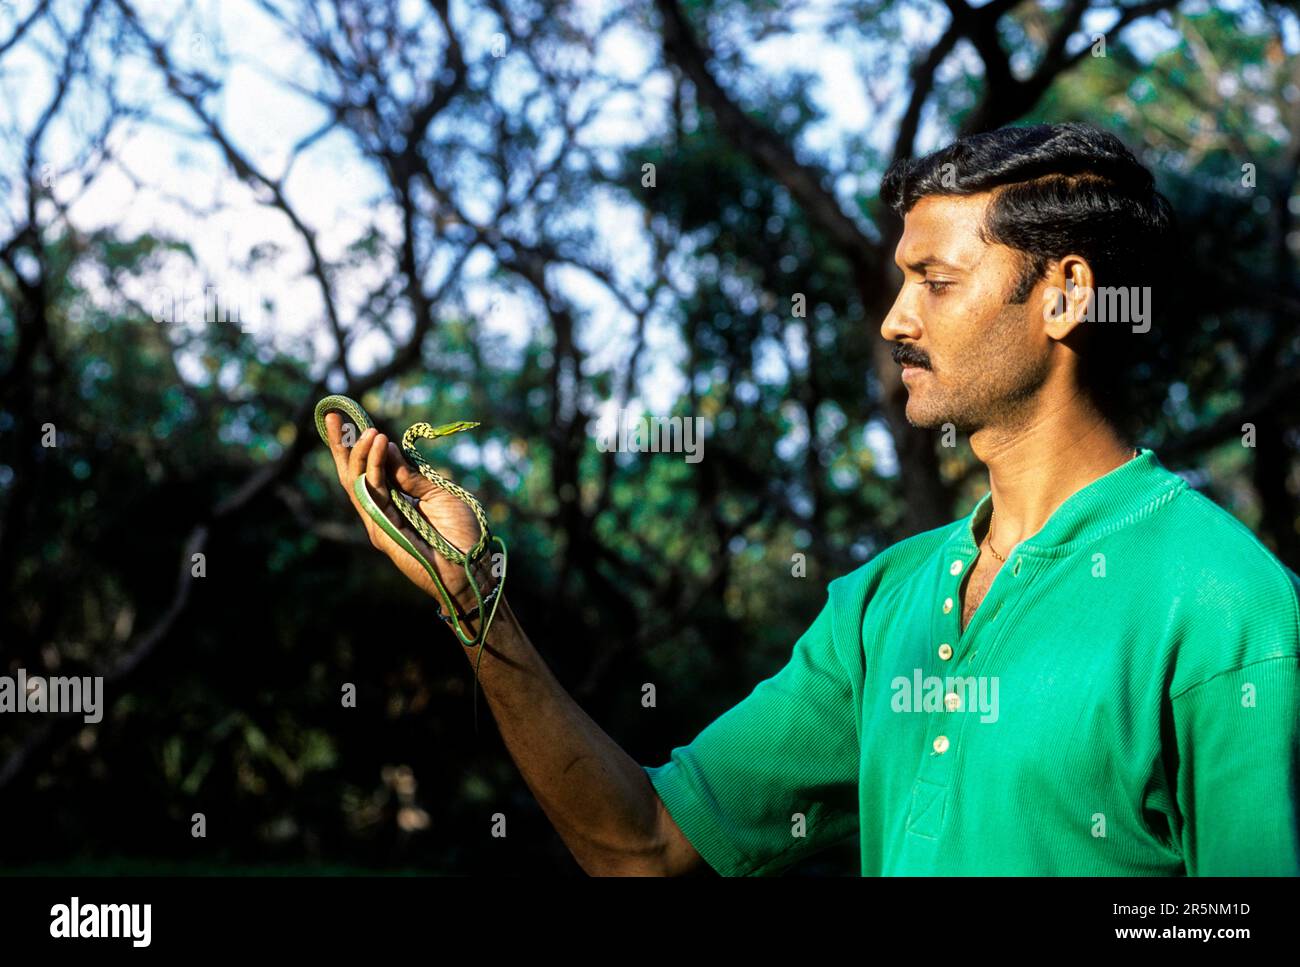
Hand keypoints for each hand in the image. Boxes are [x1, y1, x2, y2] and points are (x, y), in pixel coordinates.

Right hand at [322, 412, 496, 614]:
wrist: (471, 566)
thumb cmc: (460, 532)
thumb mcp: (438, 492)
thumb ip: (410, 475)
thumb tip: (385, 446)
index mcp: (394, 502)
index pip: (368, 470)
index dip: (357, 446)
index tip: (348, 417)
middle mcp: (382, 511)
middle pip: (353, 475)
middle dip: (341, 445)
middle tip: (333, 414)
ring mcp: (379, 522)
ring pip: (358, 482)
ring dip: (361, 452)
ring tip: (368, 429)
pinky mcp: (382, 531)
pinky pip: (373, 493)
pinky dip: (375, 466)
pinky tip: (377, 444)